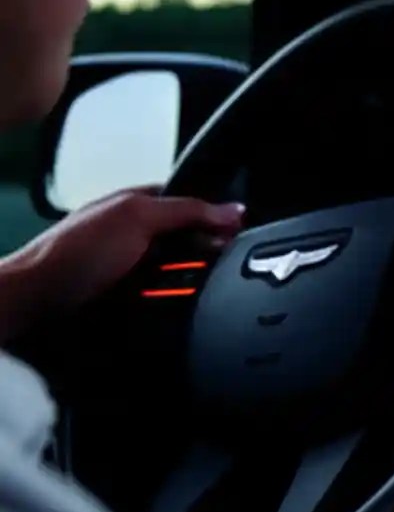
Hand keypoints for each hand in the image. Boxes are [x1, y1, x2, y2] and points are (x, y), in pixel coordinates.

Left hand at [0, 188, 243, 340]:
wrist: (39, 300)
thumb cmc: (77, 251)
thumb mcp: (138, 217)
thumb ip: (188, 211)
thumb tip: (234, 210)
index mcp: (138, 204)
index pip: (192, 204)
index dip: (216, 217)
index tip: (237, 232)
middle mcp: (139, 235)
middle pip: (192, 242)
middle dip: (207, 254)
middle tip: (218, 265)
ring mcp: (136, 269)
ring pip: (184, 274)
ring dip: (195, 283)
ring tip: (201, 290)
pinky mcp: (135, 300)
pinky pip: (171, 301)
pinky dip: (180, 304)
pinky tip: (186, 307)